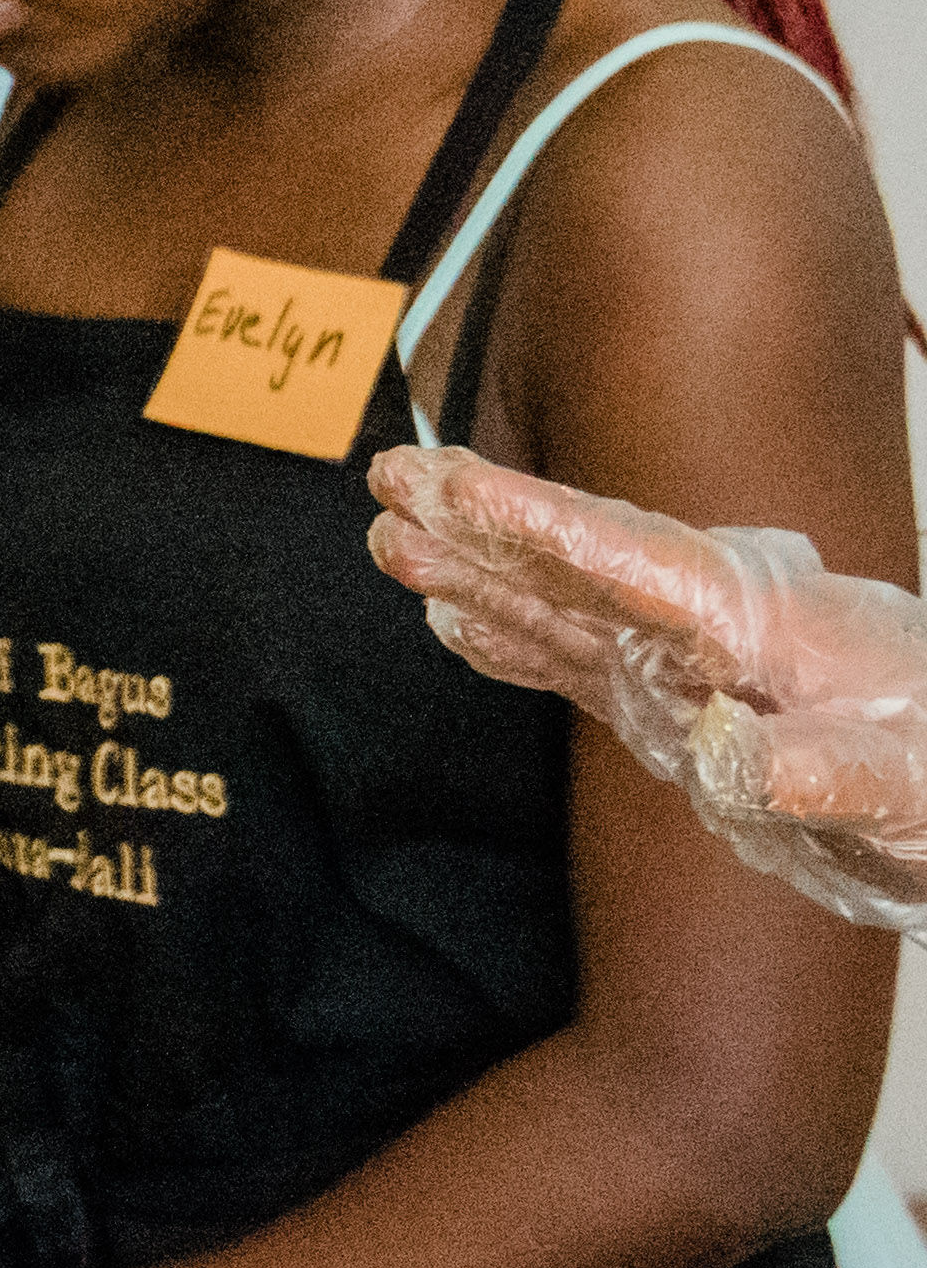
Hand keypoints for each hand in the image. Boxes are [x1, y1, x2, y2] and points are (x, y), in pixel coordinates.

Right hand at [371, 443, 926, 921]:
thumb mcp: (904, 791)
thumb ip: (819, 770)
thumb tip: (722, 751)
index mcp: (776, 628)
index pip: (644, 562)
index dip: (547, 524)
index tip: (463, 486)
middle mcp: (721, 631)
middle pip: (586, 564)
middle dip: (486, 521)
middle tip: (392, 475)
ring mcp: (692, 668)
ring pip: (567, 607)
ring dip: (479, 574)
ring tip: (393, 539)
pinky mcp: (678, 708)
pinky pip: (580, 663)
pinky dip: (515, 642)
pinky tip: (457, 624)